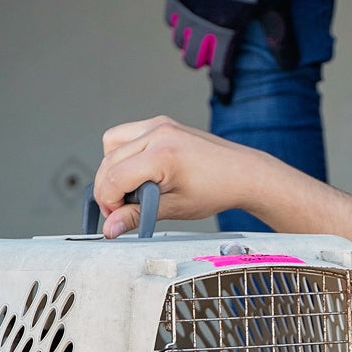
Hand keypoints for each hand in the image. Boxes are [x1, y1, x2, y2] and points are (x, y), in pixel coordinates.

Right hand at [94, 116, 268, 237]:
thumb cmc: (216, 190)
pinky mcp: (161, 123)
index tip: (116, 217)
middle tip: (123, 209)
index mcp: (163, 154)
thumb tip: (110, 227)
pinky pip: (126, 135)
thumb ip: (137, 216)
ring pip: (112, 144)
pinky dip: (123, 154)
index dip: (109, 202)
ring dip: (113, 169)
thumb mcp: (174, 208)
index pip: (115, 177)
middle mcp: (158, 133)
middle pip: (109, 161)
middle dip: (109, 189)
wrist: (242, 173)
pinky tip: (140, 171)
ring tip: (134, 189)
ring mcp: (159, 124)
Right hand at [165, 0, 298, 102]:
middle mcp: (201, 24)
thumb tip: (289, 67)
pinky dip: (179, 25)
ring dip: (190, 45)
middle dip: (203, 62)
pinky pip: (170, 21)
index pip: (219, 72)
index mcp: (226, 31)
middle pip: (192, 61)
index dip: (223, 87)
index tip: (226, 96)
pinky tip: (192, 21)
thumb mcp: (276, 8)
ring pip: (179, 43)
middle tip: (214, 57)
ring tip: (205, 38)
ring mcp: (186, 9)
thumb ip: (281, 39)